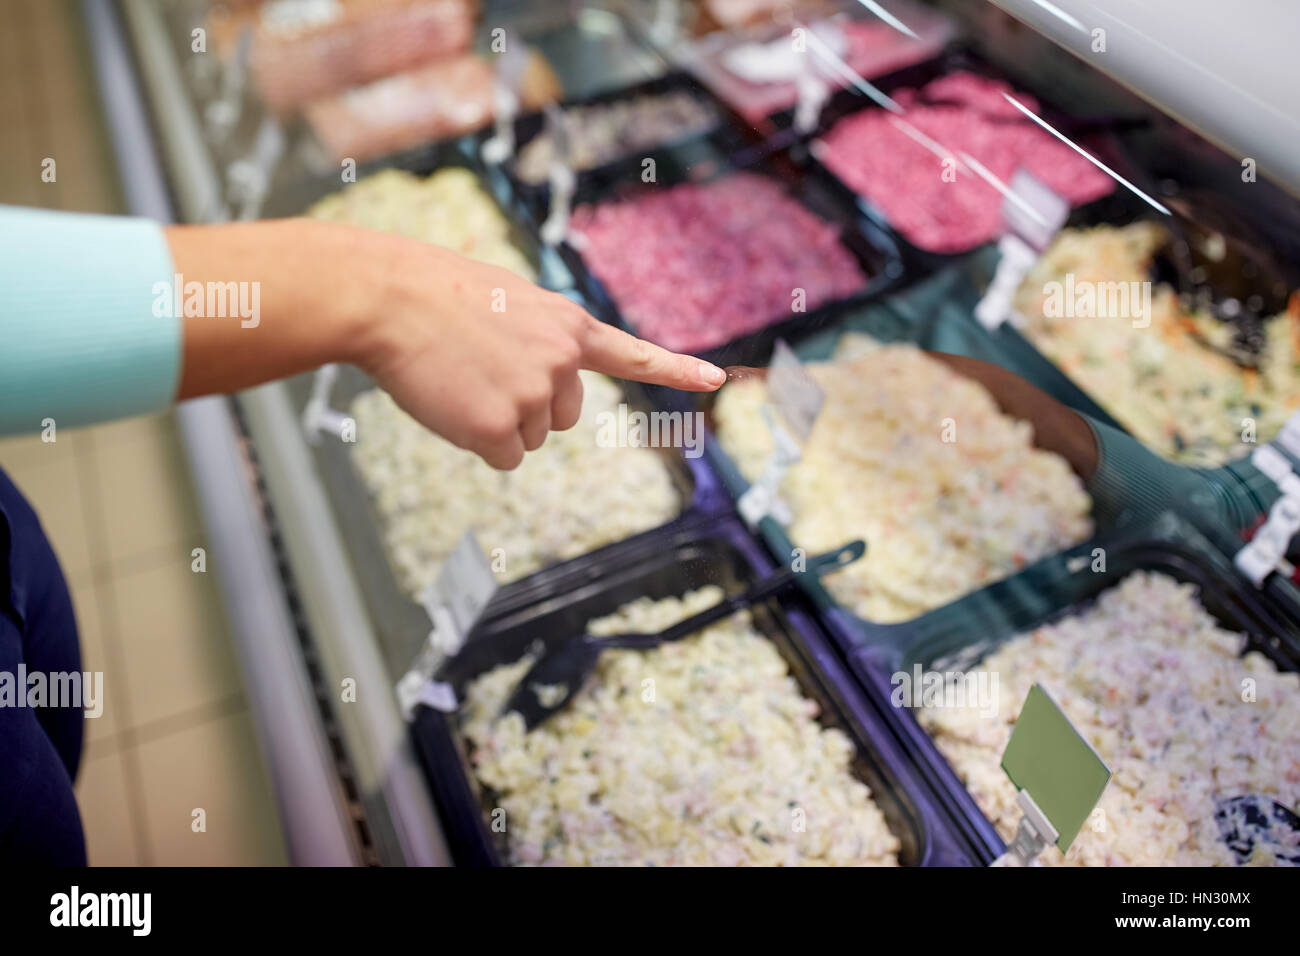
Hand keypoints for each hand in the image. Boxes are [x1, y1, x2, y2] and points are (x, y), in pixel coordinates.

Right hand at [171, 218, 725, 469]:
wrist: (389, 298)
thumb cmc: (435, 294)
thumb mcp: (506, 300)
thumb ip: (539, 339)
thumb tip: (539, 395)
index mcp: (566, 325)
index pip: (632, 353)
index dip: (676, 370)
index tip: (717, 380)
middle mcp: (562, 361)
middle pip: (561, 417)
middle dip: (525, 405)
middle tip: (479, 368)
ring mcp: (535, 395)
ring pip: (530, 437)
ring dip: (496, 419)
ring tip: (460, 375)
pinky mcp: (501, 427)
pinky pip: (503, 457)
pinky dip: (476, 441)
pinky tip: (452, 403)